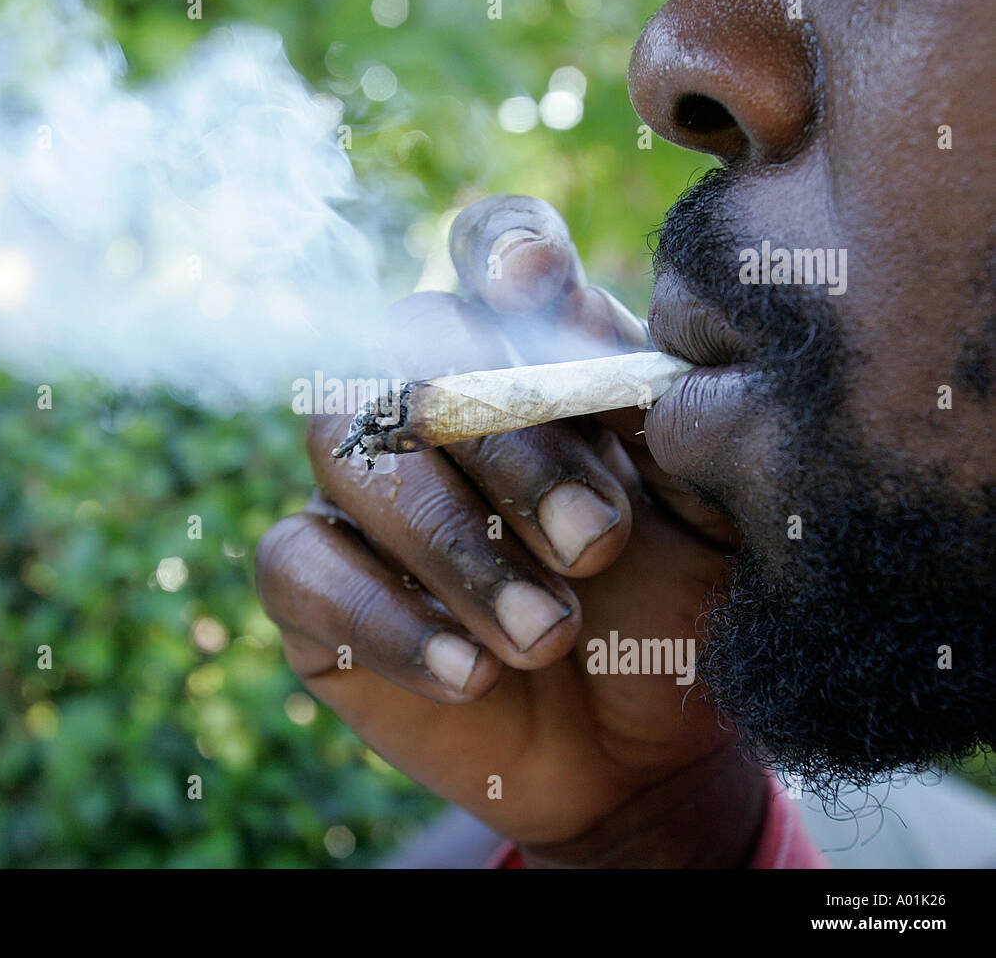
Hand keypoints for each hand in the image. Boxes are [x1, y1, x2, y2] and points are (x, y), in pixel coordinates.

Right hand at [256, 196, 768, 866]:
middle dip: (507, 448)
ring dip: (450, 543)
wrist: (635, 755)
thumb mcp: (702, 515)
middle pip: (414, 358)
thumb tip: (594, 317)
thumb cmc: (672, 614)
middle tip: (594, 546)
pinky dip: (386, 617)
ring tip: (546, 637)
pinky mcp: (311, 585)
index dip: (496, 248)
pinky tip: (470, 674)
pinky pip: (299, 563)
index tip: (533, 286)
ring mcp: (358, 494)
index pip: (487, 252)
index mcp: (529, 363)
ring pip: (346, 448)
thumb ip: (659, 414)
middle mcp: (428, 410)